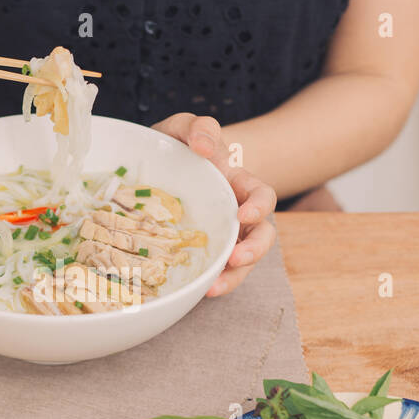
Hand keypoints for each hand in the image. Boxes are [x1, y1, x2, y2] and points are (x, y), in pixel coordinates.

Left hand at [151, 113, 277, 296]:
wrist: (155, 167)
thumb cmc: (174, 148)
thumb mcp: (181, 129)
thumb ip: (197, 127)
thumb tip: (204, 146)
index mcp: (237, 185)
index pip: (262, 196)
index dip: (259, 207)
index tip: (243, 215)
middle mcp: (236, 214)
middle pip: (262, 236)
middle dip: (254, 250)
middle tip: (236, 258)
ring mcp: (220, 237)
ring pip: (242, 263)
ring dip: (234, 276)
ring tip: (214, 286)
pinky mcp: (201, 255)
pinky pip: (213, 273)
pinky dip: (211, 283)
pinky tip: (199, 290)